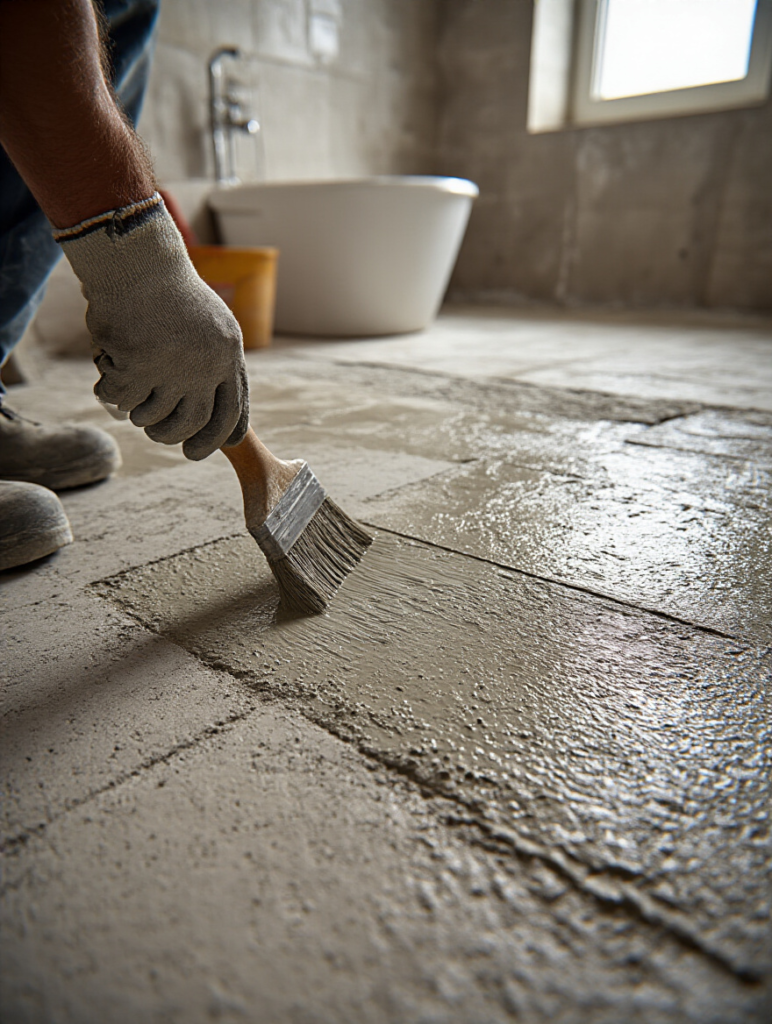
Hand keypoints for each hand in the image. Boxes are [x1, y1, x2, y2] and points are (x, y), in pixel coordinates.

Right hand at [56, 194, 248, 460]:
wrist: (138, 260)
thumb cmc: (169, 291)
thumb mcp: (210, 323)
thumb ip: (217, 364)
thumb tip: (225, 419)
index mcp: (228, 354)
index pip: (232, 410)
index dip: (218, 436)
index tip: (199, 452)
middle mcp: (206, 364)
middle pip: (194, 423)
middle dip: (174, 437)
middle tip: (158, 436)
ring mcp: (173, 366)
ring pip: (154, 415)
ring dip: (140, 413)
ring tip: (133, 400)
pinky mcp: (138, 364)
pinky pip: (122, 398)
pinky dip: (112, 391)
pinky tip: (108, 376)